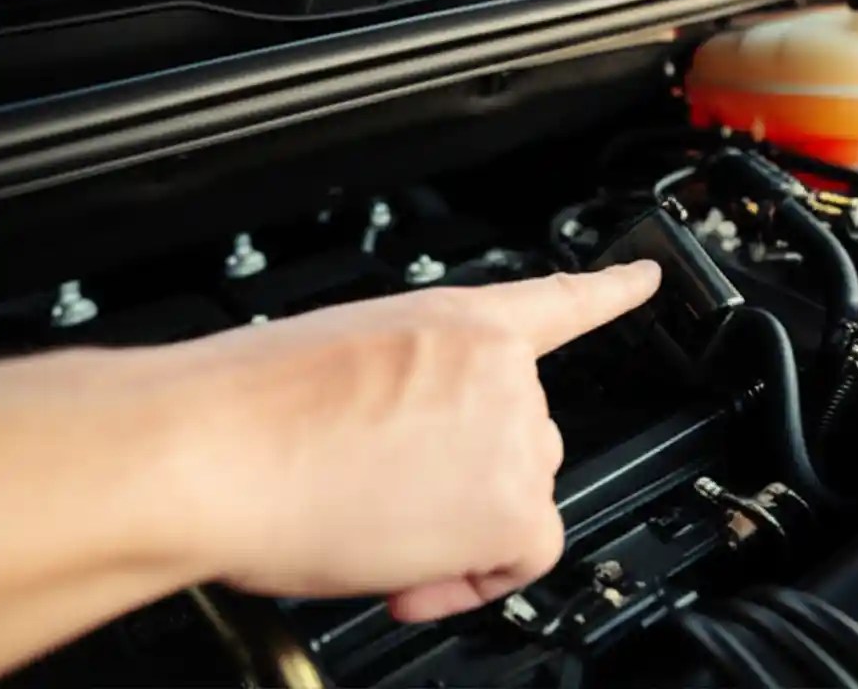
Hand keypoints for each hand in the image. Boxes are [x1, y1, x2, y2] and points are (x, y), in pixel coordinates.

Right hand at [170, 260, 661, 620]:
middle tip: (394, 505)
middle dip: (469, 476)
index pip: (556, 303)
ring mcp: (512, 436)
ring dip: (464, 528)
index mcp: (457, 321)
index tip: (647, 278)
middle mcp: (501, 371)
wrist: (211, 447)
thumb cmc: (246, 410)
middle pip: (523, 436)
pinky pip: (531, 552)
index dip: (610, 291)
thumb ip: (406, 391)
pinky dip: (479, 577)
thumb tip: (406, 447)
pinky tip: (429, 580)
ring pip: (520, 494)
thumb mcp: (340, 362)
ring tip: (379, 538)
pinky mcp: (509, 507)